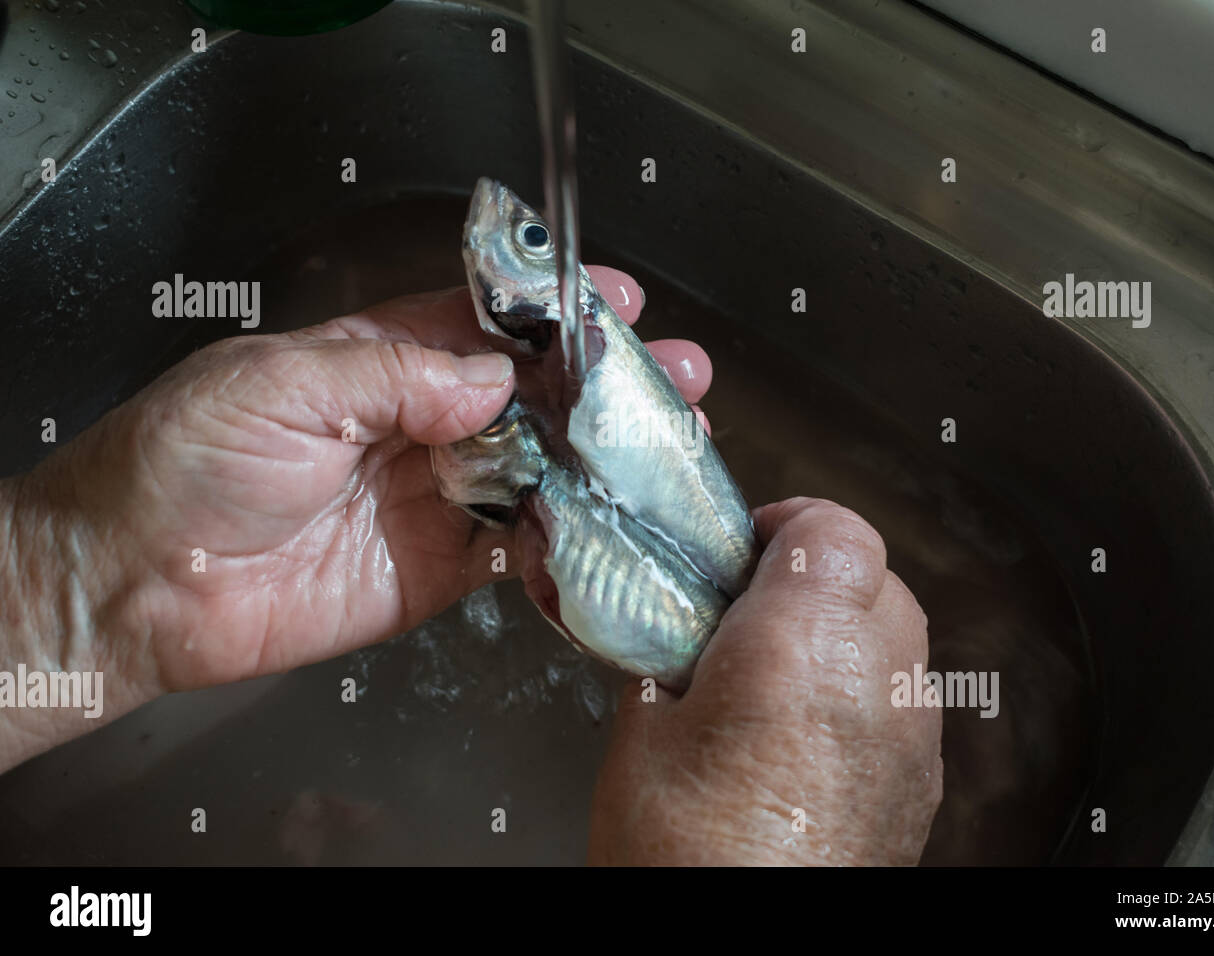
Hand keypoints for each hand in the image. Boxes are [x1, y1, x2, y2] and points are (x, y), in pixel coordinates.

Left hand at [0, 268, 711, 769]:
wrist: (136, 589)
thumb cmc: (182, 463)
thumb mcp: (278, 384)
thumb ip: (390, 374)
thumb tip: (491, 380)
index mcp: (375, 359)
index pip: (482, 323)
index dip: (551, 310)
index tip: (617, 296)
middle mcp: (414, 424)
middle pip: (528, 397)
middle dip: (603, 384)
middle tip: (676, 375)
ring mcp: (430, 499)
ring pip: (537, 470)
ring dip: (603, 458)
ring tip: (673, 443)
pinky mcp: (435, 571)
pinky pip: (516, 549)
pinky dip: (566, 537)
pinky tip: (617, 521)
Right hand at [586, 497, 943, 864]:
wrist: (748, 950)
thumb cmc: (689, 856)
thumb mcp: (642, 728)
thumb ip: (670, 650)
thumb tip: (680, 626)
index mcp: (802, 642)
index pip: (836, 526)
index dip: (791, 522)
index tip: (750, 546)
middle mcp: (876, 679)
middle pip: (876, 574)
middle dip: (817, 574)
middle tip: (753, 607)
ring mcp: (909, 734)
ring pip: (897, 636)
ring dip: (844, 631)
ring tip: (778, 673)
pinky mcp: (919, 785)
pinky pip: (903, 701)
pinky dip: (863, 692)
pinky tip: (807, 732)